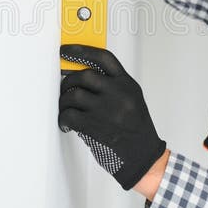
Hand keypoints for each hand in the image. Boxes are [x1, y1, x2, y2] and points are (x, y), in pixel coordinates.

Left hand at [58, 44, 165, 189]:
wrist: (144, 156)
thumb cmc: (135, 129)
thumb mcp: (131, 99)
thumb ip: (111, 85)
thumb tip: (79, 74)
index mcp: (127, 84)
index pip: (103, 58)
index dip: (80, 51)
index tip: (65, 51)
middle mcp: (118, 94)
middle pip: (85, 75)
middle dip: (69, 80)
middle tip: (64, 87)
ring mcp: (107, 110)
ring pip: (74, 95)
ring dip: (65, 101)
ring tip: (67, 108)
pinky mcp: (96, 127)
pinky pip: (69, 116)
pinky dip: (63, 119)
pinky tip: (67, 124)